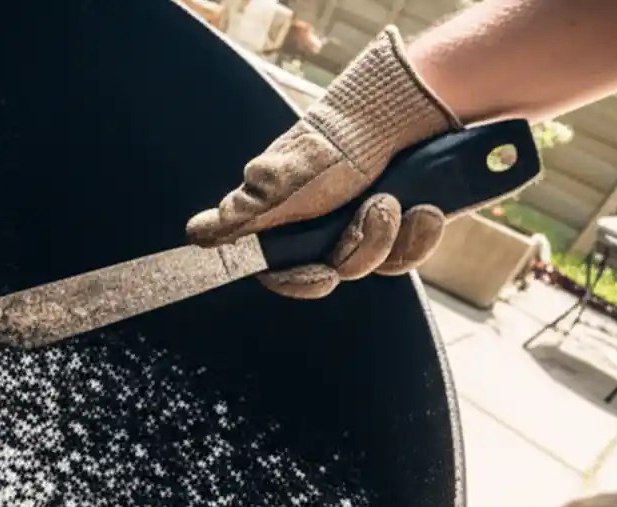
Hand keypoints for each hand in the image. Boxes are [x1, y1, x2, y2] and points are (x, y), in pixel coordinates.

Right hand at [185, 27, 458, 298]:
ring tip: (395, 198)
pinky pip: (409, 252)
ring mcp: (362, 225)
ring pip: (377, 264)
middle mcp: (322, 228)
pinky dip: (418, 231)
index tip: (322, 276)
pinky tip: (422, 207)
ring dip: (391, 234)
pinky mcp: (399, 223)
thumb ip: (239, 217)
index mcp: (285, 223)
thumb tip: (195, 234)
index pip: (282, 274)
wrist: (395, 115)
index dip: (301, 282)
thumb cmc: (330, 148)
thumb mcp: (278, 185)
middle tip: (373, 209)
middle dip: (360, 247)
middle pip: (339, 271)